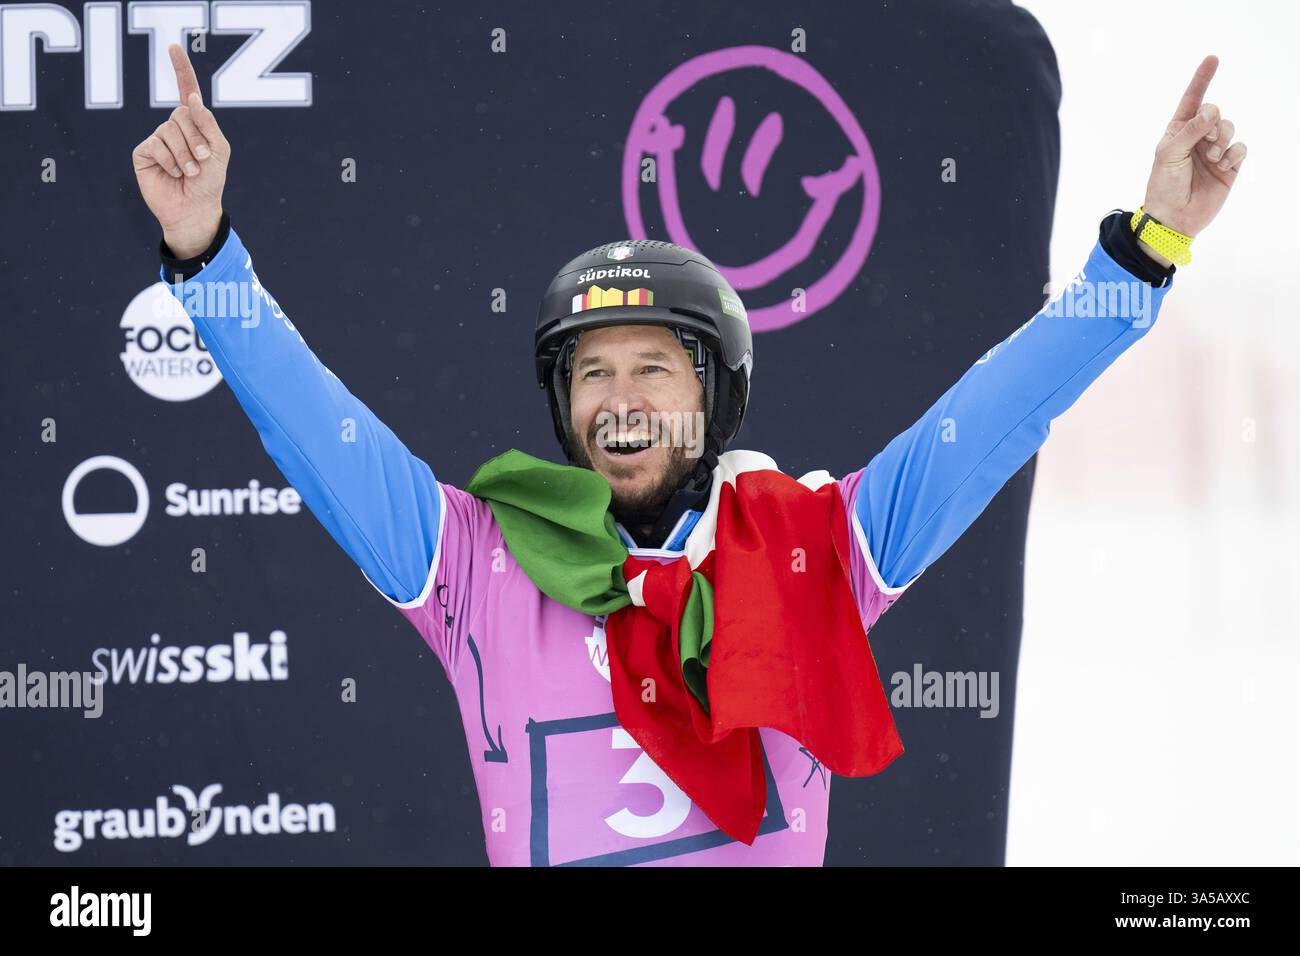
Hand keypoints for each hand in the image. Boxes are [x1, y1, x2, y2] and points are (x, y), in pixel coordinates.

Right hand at [131, 43, 229, 258]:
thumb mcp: (218, 151)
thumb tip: (189, 98)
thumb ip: (208, 124)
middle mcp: (174, 126)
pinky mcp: (143, 151)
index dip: (180, 69)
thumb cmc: (210, 181)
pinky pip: (155, 144)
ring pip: (169, 130)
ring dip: (184, 155)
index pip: (185, 90)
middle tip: (201, 162)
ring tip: (188, 172)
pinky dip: (169, 161)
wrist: (195, 208)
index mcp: (194, 122)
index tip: (172, 46)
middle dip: (196, 140)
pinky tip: (173, 173)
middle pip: (181, 115)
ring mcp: (157, 137)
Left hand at [1142, 55, 1245, 250]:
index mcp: (1178, 131)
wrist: (1173, 218)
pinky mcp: (1229, 165)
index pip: (1192, 100)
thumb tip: (1212, 111)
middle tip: (1205, 143)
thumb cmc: (1164, 185)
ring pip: (1230, 128)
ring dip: (1222, 140)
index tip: (1213, 59)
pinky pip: (1241, 148)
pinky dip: (1233, 153)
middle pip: (1216, 113)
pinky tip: (1222, 165)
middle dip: (1212, 123)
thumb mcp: (1169, 154)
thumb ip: (1190, 130)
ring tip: (1211, 158)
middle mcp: (1198, 137)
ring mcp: (1214, 151)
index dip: (1202, 79)